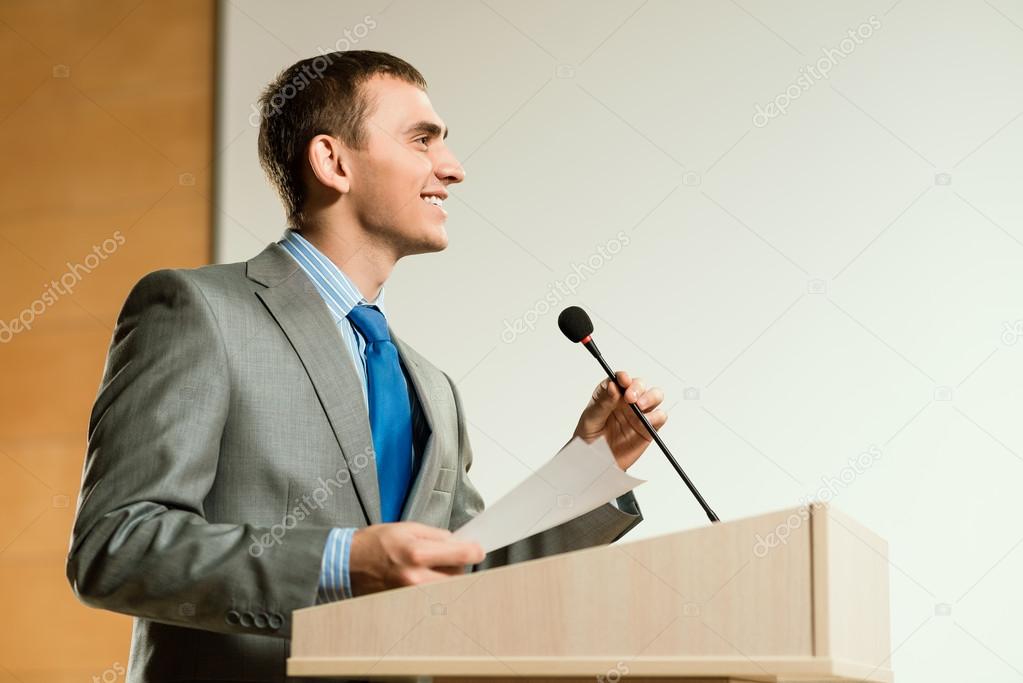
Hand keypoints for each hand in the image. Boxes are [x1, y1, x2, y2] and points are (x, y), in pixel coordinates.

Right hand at [348, 522, 484, 596]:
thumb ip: (436, 535)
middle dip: (458, 564)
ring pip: (446, 588)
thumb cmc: (374, 543)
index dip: (474, 550)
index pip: (460, 555)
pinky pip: (432, 596)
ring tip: (432, 566)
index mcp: (417, 553)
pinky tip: (423, 576)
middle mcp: (416, 578)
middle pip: (457, 575)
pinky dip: (434, 587)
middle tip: (450, 555)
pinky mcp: (407, 603)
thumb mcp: (407, 528)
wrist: (347, 563)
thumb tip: (456, 541)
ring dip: (447, 577)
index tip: (478, 548)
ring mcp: (412, 594)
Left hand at [571, 370, 666, 470]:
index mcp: (609, 395)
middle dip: (637, 387)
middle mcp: (625, 402)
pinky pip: (659, 417)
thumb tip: (613, 387)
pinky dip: (657, 416)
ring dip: (650, 397)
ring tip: (640, 406)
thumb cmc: (589, 440)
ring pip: (654, 396)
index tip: (623, 380)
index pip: (619, 379)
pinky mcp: (648, 429)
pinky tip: (647, 420)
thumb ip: (603, 403)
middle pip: (639, 385)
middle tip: (630, 397)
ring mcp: (638, 414)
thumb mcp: (590, 419)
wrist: (595, 464)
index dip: (623, 377)